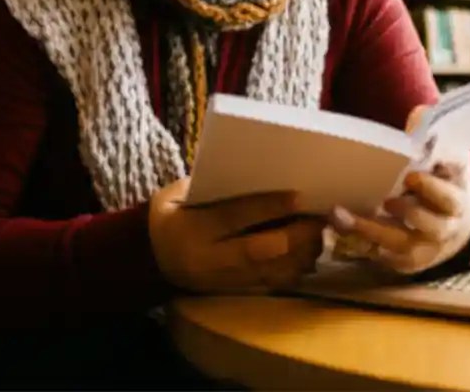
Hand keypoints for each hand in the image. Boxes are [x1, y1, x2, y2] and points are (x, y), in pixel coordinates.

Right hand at [149, 177, 326, 293]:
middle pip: (262, 249)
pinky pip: (272, 285)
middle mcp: (210, 258)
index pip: (236, 217)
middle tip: (320, 217)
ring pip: (273, 271)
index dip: (269, 207)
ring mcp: (223, 280)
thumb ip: (210, 187)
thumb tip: (257, 176)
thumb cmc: (168, 216)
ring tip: (318, 235)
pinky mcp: (234, 293)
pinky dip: (294, 271)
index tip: (299, 196)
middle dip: (297, 234)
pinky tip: (306, 255)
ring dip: (302, 255)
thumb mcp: (176, 195)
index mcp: (193, 229)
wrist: (149, 258)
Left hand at [330, 104, 469, 274]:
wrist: (450, 225)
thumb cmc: (440, 184)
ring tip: (341, 215)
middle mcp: (442, 229)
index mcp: (455, 201)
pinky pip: (378, 256)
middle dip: (409, 212)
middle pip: (429, 224)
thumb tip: (419, 112)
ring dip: (369, 230)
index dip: (433, 189)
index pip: (449, 198)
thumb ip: (430, 139)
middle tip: (386, 199)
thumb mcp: (443, 161)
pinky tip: (334, 228)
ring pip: (398, 243)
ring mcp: (421, 248)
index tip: (412, 177)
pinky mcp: (401, 261)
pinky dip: (357, 243)